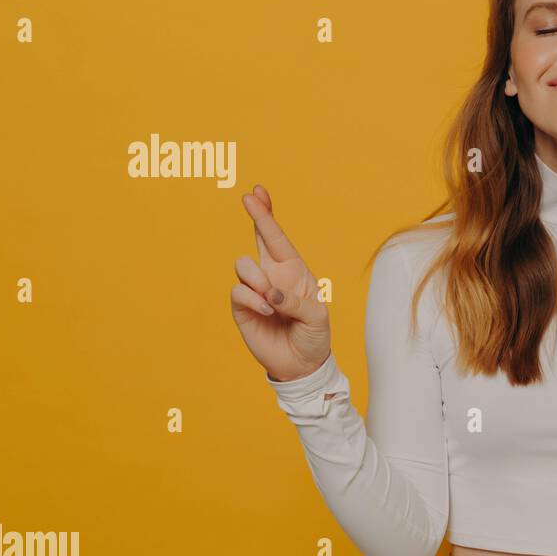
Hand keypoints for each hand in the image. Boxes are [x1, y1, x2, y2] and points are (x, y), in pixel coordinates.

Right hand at [230, 185, 330, 382]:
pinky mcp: (241, 307)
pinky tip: (268, 312)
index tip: (257, 191)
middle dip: (256, 215)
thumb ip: (297, 301)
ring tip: (274, 302)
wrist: (300, 364)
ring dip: (260, 281)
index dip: (267, 214)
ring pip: (244, 265)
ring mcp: (255, 289)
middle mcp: (272, 275)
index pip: (278, 238)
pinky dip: (254, 300)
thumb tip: (270, 293)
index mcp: (293, 271)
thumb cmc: (313, 336)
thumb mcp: (317, 317)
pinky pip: (239, 291)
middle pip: (258, 238)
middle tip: (248, 197)